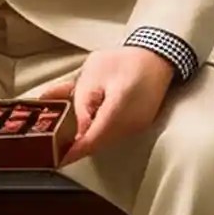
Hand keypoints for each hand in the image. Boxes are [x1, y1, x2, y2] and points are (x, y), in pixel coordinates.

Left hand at [41, 47, 174, 165]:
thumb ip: (80, 104)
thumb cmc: (126, 60)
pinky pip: (115, 133)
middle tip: (56, 144)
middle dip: (77, 145)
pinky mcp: (139, 124)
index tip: (56, 158)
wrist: (158, 56)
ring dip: (88, 137)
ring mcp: (137, 127)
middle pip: (98, 143)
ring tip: (68, 130)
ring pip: (106, 139)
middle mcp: (131, 124)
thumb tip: (72, 129)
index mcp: (118, 111)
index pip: (91, 141)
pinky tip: (88, 121)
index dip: (71, 152)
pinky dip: (99, 130)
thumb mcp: (92, 75)